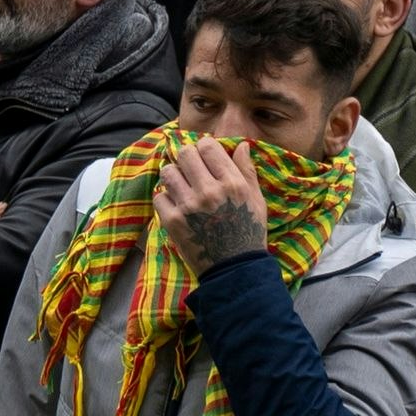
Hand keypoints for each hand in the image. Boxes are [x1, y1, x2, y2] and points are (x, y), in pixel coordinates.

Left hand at [155, 133, 271, 271]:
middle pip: (185, 154)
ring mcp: (189, 206)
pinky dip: (166, 200)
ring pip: (168, 171)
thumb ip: (247, 171)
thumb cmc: (248, 232)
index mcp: (232, 185)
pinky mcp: (172, 220)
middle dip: (187, 159)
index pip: (207, 147)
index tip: (205, 156)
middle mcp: (209, 192)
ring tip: (183, 188)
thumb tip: (241, 145)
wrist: (235, 270)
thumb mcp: (256, 201)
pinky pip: (159, 196)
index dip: (204, 148)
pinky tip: (178, 207)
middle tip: (192, 171)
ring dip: (174, 177)